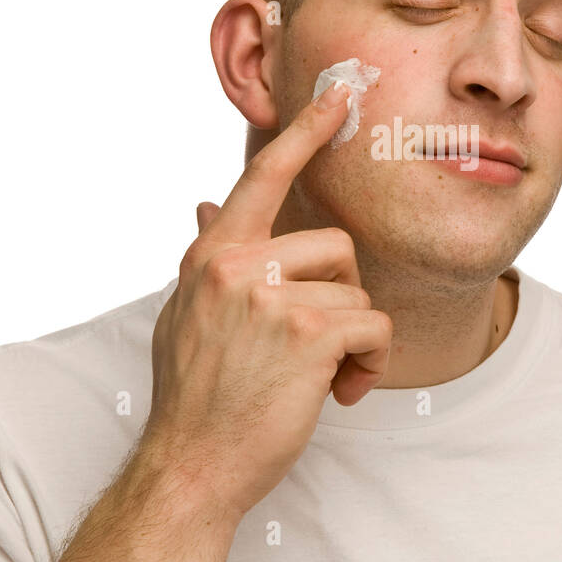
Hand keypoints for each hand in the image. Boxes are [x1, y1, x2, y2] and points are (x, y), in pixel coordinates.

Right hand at [145, 81, 391, 519]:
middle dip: (342, 297)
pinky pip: (375, 327)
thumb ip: (208, 259)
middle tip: (317, 346)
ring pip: (359, 294)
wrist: (190, 466)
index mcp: (212, 256)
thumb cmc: (196, 396)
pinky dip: (371, 363)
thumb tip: (205, 204)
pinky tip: (340, 390)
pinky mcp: (307, 334)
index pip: (264, 176)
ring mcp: (270, 297)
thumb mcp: (187, 314)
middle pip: (337, 246)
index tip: (339, 94)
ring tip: (320, 378)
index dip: (305, 132)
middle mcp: (236, 266)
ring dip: (355, 342)